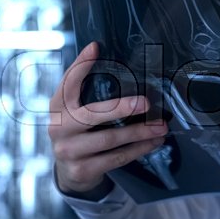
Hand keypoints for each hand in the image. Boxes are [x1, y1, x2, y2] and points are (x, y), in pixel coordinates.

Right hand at [48, 42, 169, 196]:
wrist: (70, 171)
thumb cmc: (81, 132)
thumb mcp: (78, 111)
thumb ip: (90, 92)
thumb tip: (115, 61)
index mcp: (58, 107)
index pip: (67, 83)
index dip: (80, 65)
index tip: (96, 47)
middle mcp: (58, 127)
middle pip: (91, 114)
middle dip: (121, 108)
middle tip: (147, 102)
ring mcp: (68, 151)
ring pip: (109, 139)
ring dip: (139, 133)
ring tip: (161, 126)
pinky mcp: (82, 170)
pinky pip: (116, 158)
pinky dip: (138, 150)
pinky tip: (154, 142)